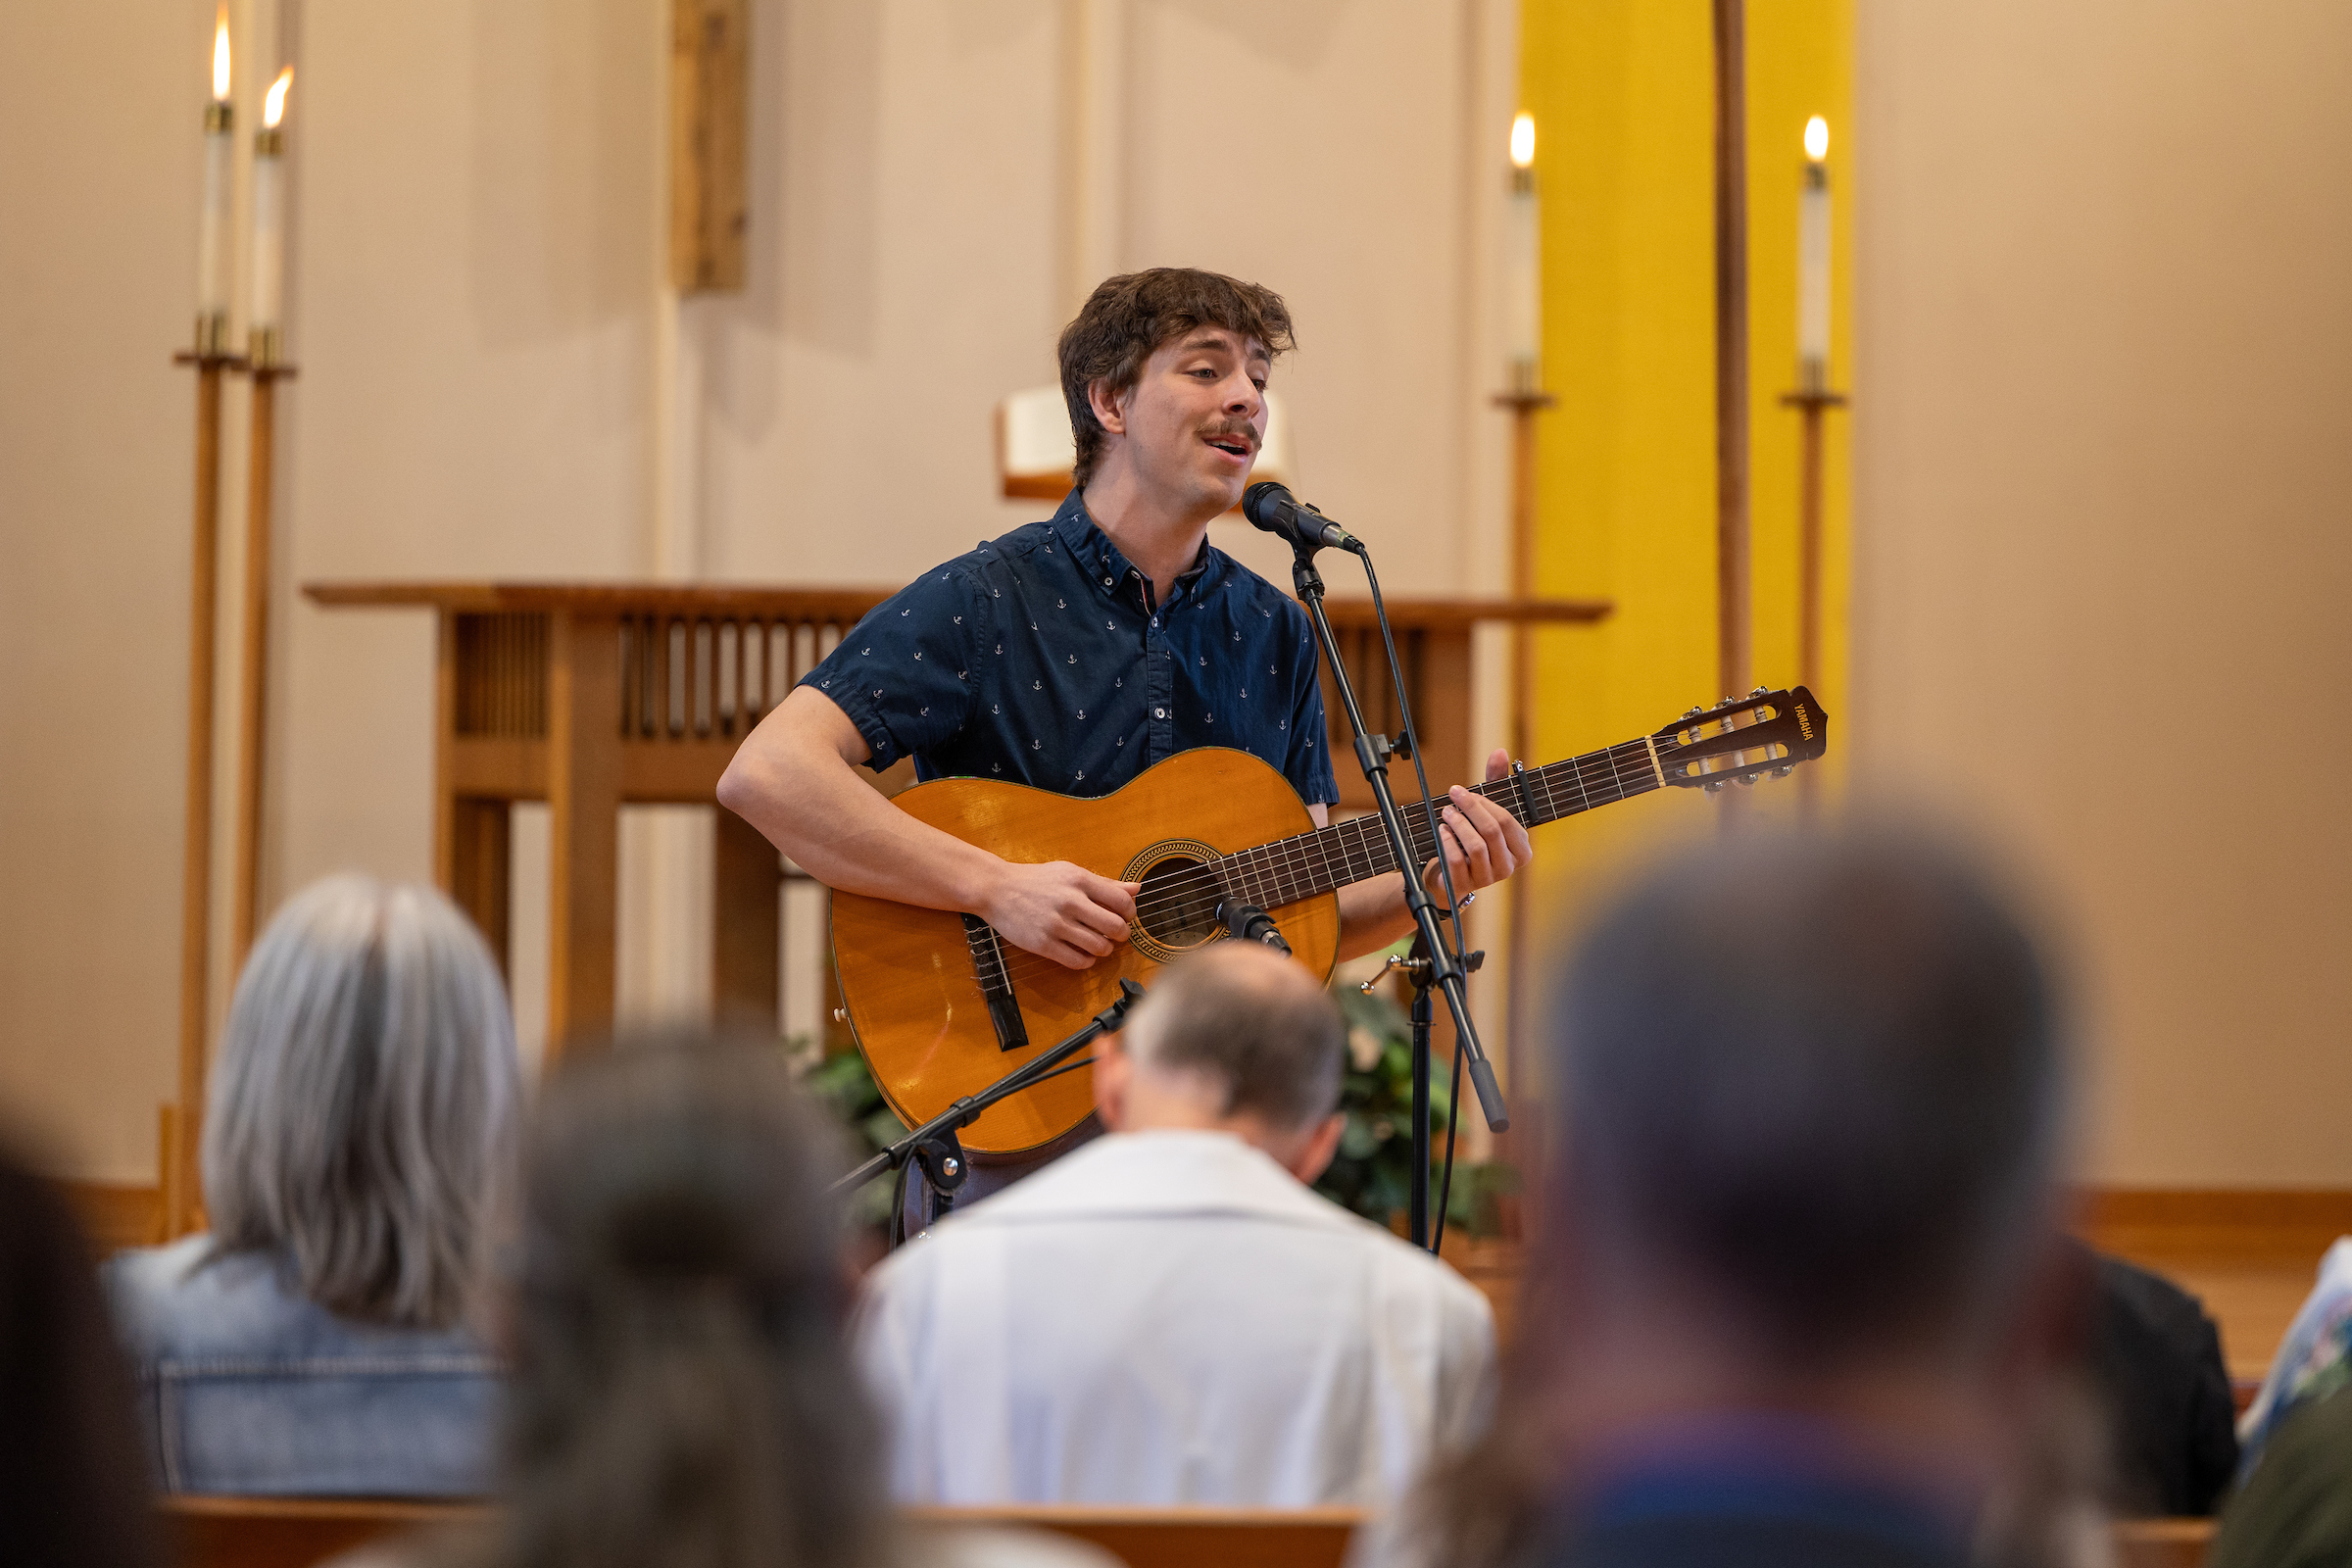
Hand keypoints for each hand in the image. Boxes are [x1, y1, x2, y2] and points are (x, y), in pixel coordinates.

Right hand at [985, 860, 1141, 969]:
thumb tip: (1136, 888)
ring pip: (1099, 947)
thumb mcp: (1070, 872)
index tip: (1124, 917)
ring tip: (1099, 945)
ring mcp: (1056, 924)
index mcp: (1079, 880)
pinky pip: (1078, 961)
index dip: (1130, 914)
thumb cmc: (1036, 880)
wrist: (997, 889)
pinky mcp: (1043, 944)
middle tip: (1116, 935)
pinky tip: (1083, 954)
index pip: (1122, 902)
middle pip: (1115, 927)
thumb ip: (1104, 883)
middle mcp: (1070, 901)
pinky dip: (1087, 961)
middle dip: (1122, 935)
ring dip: (1105, 950)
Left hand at [1421, 748, 1534, 898]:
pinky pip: (1458, 862)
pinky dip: (1448, 843)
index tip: (1465, 791)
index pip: (1507, 822)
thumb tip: (1500, 752)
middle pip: (1492, 831)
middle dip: (1470, 809)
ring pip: (1476, 846)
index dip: (1485, 804)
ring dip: (1458, 825)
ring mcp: (1488, 879)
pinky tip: (1442, 831)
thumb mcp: (1486, 810)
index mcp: (1521, 850)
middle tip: (1453, 796)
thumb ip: (1495, 782)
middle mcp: (1508, 867)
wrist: (1450, 874)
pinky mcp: (1466, 885)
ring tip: (1446, 813)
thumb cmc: (1473, 837)